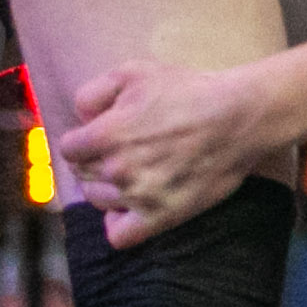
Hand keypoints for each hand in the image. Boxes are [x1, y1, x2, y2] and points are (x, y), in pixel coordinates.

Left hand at [55, 61, 272, 247]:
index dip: (82, 139)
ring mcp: (138, 196)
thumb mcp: (134, 71)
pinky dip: (118, 224)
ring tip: (130, 173)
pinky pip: (120, 235)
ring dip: (106, 187)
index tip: (99, 135)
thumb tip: (80, 119)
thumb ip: (93, 93)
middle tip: (121, 150)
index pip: (68, 149)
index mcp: (105, 134)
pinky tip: (129, 207)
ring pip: (97, 201)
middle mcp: (117, 169)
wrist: (238, 119)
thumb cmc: (188, 91)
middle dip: (94, 160)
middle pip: (82, 174)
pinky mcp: (161, 216)